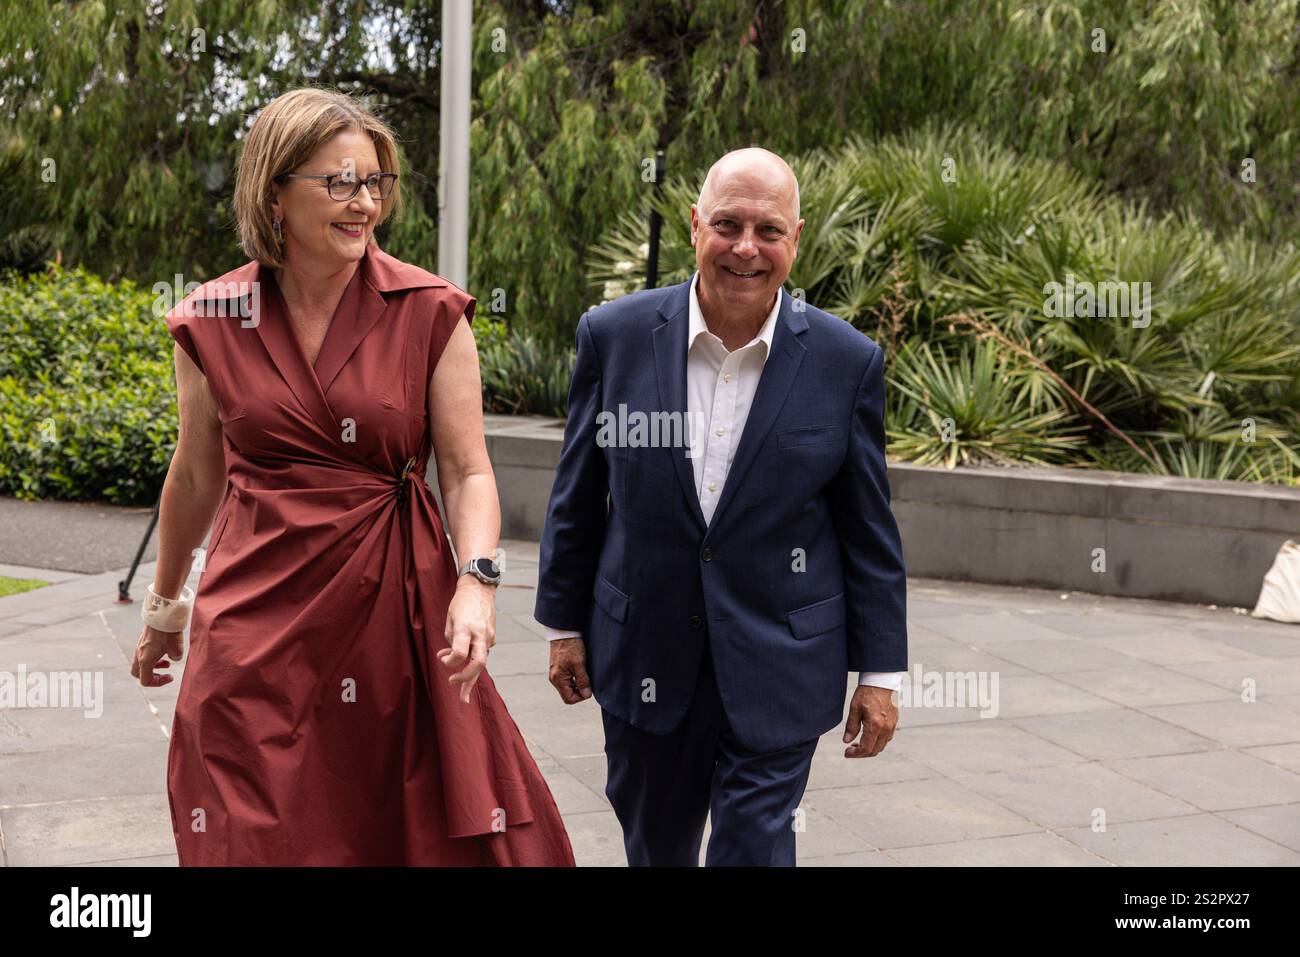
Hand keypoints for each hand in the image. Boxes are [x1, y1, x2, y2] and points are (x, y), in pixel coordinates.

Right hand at [130, 625, 183, 686]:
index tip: (170, 676)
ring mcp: (139, 647)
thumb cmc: (169, 632)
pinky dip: (152, 658)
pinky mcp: (143, 641)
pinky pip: (144, 654)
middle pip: (138, 674)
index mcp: (145, 660)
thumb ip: (175, 658)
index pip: (146, 681)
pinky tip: (164, 652)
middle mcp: (139, 655)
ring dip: (153, 666)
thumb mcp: (177, 650)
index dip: (159, 683)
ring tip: (167, 663)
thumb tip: (173, 658)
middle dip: (152, 676)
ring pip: (140, 663)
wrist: (162, 614)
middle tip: (164, 673)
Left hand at [438, 577, 495, 702]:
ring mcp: (489, 635)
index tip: (443, 661)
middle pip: (478, 664)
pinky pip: (482, 652)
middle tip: (461, 695)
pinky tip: (464, 660)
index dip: (450, 663)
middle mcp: (480, 633)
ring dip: (471, 676)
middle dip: (468, 681)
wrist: (480, 588)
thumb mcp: (450, 619)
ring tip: (463, 691)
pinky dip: (473, 659)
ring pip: (481, 661)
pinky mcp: (492, 636)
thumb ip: (450, 640)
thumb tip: (446, 657)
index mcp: (465, 628)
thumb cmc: (461, 603)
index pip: (460, 654)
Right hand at [548, 637, 591, 704]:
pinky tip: (580, 670)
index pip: (569, 699)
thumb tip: (586, 695)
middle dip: (580, 691)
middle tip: (588, 680)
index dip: (581, 697)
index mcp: (558, 679)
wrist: (564, 632)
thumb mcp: (579, 663)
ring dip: (578, 684)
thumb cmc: (571, 646)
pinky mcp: (559, 669)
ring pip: (569, 687)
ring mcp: (556, 674)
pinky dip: (575, 679)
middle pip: (569, 695)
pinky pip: (567, 680)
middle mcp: (554, 679)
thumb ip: (583, 680)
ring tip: (584, 673)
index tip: (589, 687)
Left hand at [842, 684, 897, 757]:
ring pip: (881, 746)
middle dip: (861, 753)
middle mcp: (886, 728)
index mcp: (875, 725)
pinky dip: (877, 742)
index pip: (866, 748)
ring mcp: (892, 726)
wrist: (882, 681)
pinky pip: (887, 738)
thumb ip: (851, 726)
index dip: (855, 754)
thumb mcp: (854, 708)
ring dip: (870, 748)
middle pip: (874, 750)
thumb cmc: (867, 692)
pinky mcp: (894, 722)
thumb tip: (846, 741)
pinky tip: (869, 736)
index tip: (846, 753)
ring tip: (858, 743)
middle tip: (850, 749)